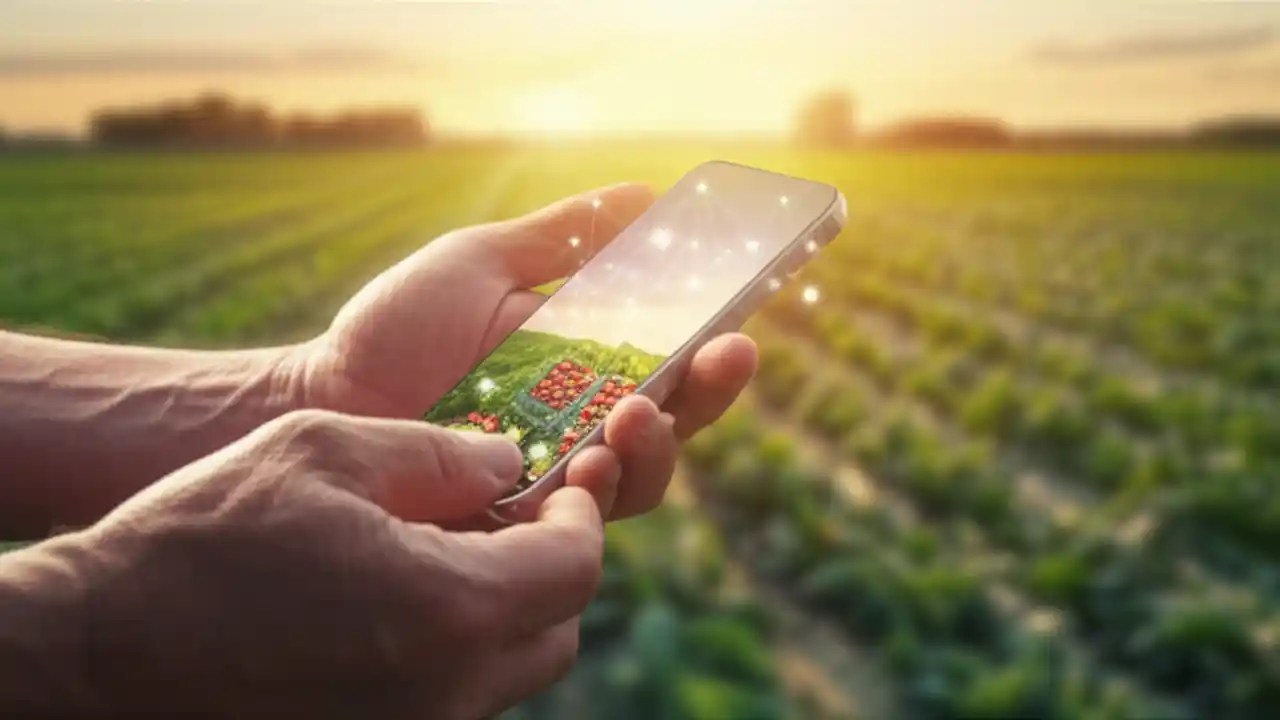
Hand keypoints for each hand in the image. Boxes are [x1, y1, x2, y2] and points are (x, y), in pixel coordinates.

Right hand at [63, 410, 602, 717]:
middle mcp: (445, 691)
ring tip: (449, 551)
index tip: (564, 481)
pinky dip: (455, 648)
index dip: (582, 515)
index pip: (576, 568)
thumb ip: (438, 454)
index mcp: (448, 611)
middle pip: (556, 630)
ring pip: (508, 671)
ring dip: (505, 610)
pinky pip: (453, 697)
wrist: (94, 652)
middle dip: (554, 566)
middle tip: (512, 516)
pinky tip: (399, 599)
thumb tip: (508, 465)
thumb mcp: (323, 452)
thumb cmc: (201, 540)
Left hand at [296, 184, 757, 518]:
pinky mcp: (521, 523)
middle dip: (711, 393)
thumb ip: (564, 233)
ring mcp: (556, 477)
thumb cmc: (399, 326)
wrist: (328, 391)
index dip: (718, 348)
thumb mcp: (483, 262)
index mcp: (591, 364)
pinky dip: (597, 492)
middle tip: (724, 357)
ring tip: (636, 413)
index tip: (742, 322)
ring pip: (642, 477)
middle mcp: (586, 424)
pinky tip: (590, 462)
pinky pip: (580, 520)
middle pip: (679, 421)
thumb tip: (646, 190)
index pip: (677, 361)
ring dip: (656, 445)